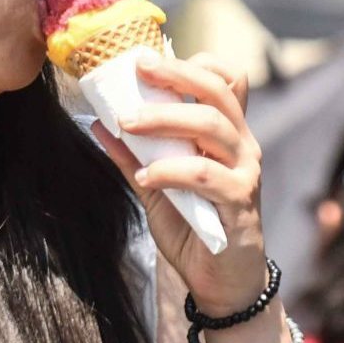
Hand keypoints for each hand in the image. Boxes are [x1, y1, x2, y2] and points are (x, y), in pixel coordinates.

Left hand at [90, 51, 267, 316]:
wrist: (222, 283)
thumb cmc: (195, 229)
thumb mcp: (157, 187)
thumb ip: (134, 156)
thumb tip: (97, 123)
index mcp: (227, 135)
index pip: (228, 80)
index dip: (196, 64)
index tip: (151, 58)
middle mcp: (243, 146)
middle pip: (218, 92)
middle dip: (176, 75)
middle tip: (137, 69)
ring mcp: (245, 172)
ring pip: (212, 126)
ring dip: (166, 119)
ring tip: (128, 124)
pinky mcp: (240, 202)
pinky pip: (205, 175)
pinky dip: (170, 170)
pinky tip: (145, 176)